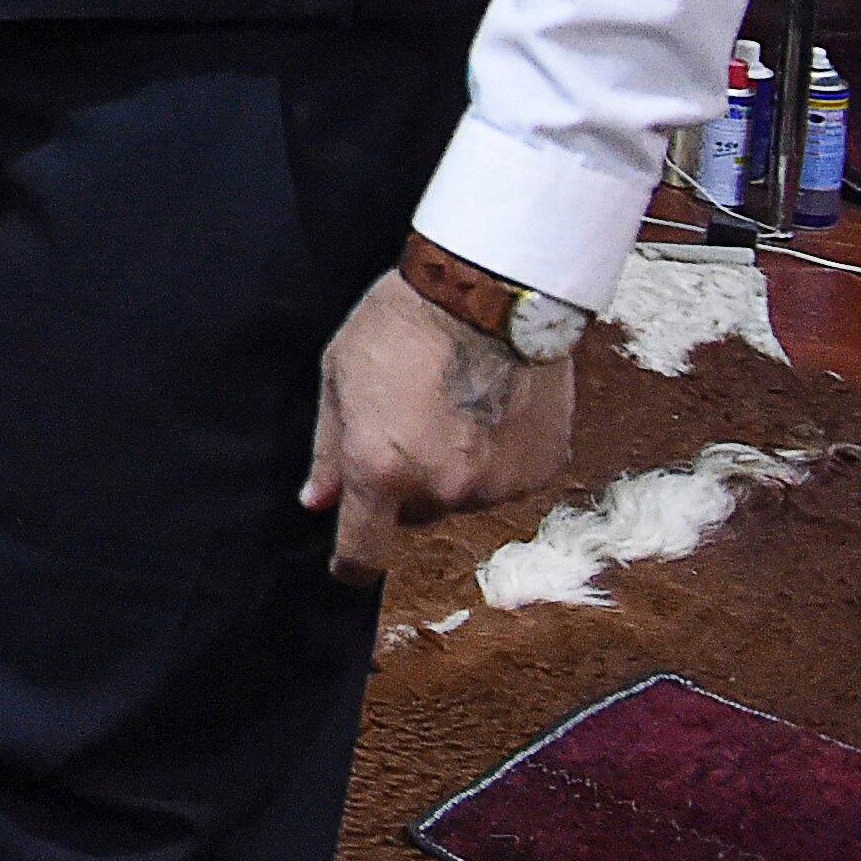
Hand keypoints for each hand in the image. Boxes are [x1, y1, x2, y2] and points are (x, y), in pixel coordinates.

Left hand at [303, 269, 576, 587]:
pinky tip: (493, 406)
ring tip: (453, 403)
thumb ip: (329, 449)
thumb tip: (318, 502)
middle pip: (415, 514)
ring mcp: (497, 482)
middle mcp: (441, 487)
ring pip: (463, 496)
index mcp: (380, 468)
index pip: (364, 549)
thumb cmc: (403, 323)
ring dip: (454, 468)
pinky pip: (509, 478)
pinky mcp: (541, 467)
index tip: (348, 567)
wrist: (488, 292)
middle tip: (408, 424)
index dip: (351, 564)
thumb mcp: (339, 377)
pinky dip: (499, 455)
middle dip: (405, 486)